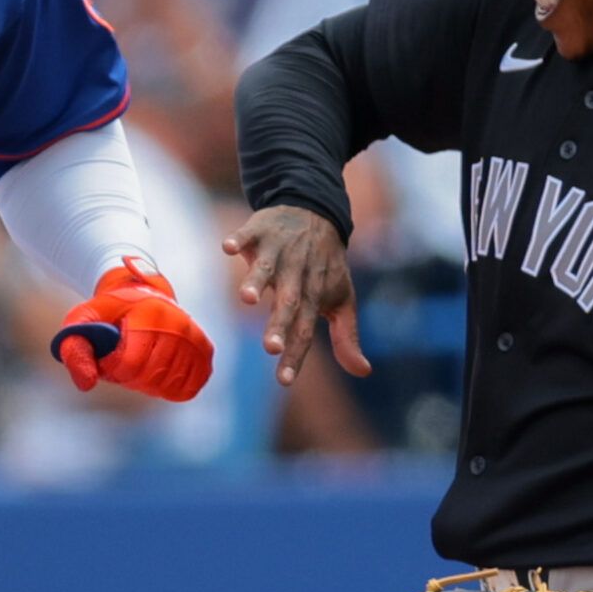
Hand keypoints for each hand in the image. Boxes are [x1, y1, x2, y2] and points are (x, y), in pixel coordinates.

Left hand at [51, 258, 213, 401]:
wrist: (142, 291)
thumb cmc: (110, 311)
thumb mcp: (83, 321)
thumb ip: (75, 350)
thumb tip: (87, 384)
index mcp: (150, 315)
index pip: (131, 365)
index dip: (113, 368)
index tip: (108, 355)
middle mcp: (178, 325)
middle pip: (149, 378)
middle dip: (129, 376)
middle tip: (122, 359)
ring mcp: (194, 339)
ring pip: (167, 385)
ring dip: (147, 383)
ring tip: (139, 362)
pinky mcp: (204, 351)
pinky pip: (187, 388)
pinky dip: (169, 387)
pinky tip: (158, 371)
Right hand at [222, 204, 369, 386]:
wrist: (317, 211)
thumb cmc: (326, 265)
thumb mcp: (341, 299)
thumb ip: (347, 337)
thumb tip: (364, 372)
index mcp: (315, 294)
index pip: (306, 329)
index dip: (295, 354)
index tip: (283, 380)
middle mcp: (297, 273)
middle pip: (289, 302)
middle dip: (279, 324)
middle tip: (269, 347)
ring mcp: (279, 250)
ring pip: (268, 268)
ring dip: (257, 281)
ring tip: (247, 298)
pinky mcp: (261, 230)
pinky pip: (249, 234)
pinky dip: (239, 240)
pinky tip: (229, 248)